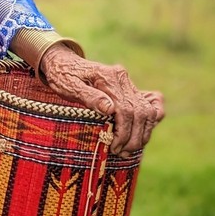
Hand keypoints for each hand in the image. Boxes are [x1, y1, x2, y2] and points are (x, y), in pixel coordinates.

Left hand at [39, 43, 164, 155]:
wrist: (62, 62)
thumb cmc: (62, 76)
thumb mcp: (70, 86)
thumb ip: (90, 96)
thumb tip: (110, 109)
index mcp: (109, 76)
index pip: (126, 109)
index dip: (124, 132)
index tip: (114, 147)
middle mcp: (123, 78)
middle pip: (140, 112)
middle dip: (134, 137)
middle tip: (121, 153)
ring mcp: (128, 82)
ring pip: (148, 110)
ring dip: (143, 133)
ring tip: (129, 149)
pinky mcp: (129, 88)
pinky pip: (151, 103)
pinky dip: (152, 118)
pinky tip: (142, 133)